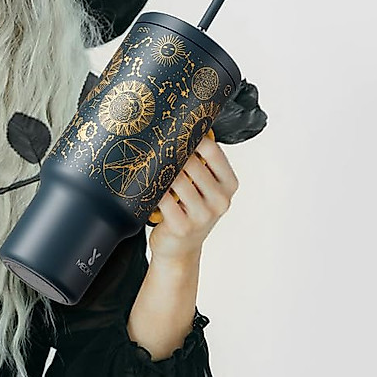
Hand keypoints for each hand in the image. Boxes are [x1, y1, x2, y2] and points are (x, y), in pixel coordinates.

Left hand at [147, 129, 238, 262]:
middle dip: (171, 153)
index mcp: (230, 185)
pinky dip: (153, 190)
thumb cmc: (190, 211)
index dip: (192, 136)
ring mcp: (203, 215)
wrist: (180, 249)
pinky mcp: (182, 226)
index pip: (212, 150)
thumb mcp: (205, 188)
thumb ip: (203, 163)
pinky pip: (163, 199)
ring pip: (176, 179)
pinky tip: (146, 185)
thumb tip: (191, 127)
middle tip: (154, 144)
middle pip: (192, 163)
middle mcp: (220, 200)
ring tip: (147, 163)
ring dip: (160, 171)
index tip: (175, 129)